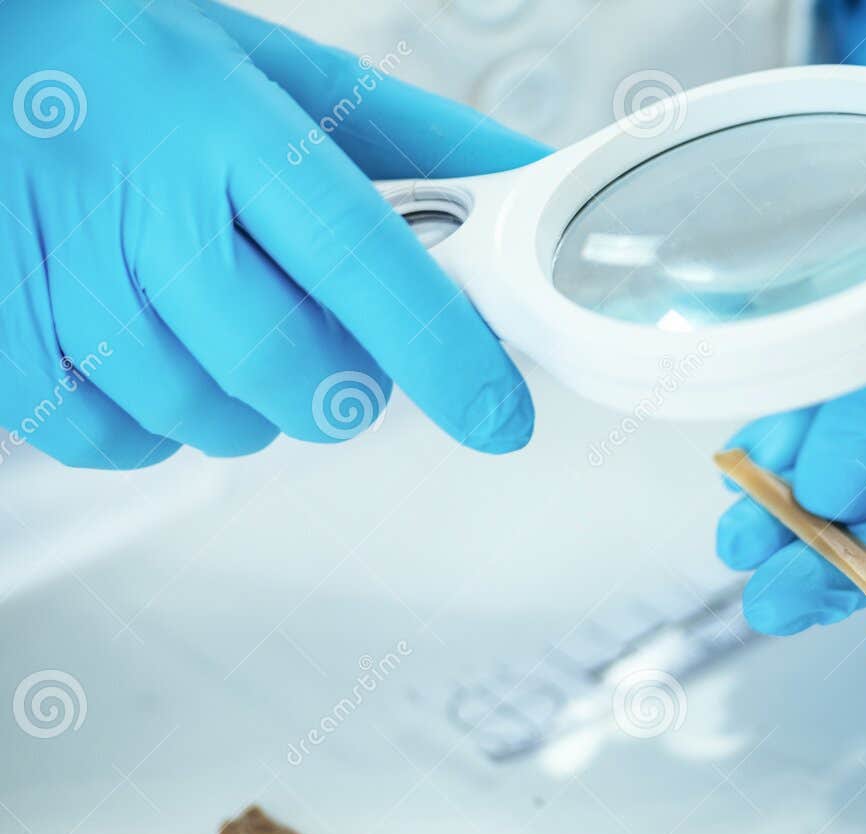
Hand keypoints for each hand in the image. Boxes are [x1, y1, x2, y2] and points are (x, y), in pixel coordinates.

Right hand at [1, 0, 543, 467]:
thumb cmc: (118, 66)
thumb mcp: (267, 69)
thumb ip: (406, 139)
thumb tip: (523, 181)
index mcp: (223, 122)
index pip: (361, 260)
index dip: (442, 352)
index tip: (496, 413)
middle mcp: (138, 198)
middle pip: (291, 370)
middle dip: (339, 379)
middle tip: (323, 329)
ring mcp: (59, 275)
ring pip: (213, 420)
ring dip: (245, 398)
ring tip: (210, 312)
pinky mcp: (4, 345)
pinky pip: (121, 443)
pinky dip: (155, 421)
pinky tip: (143, 342)